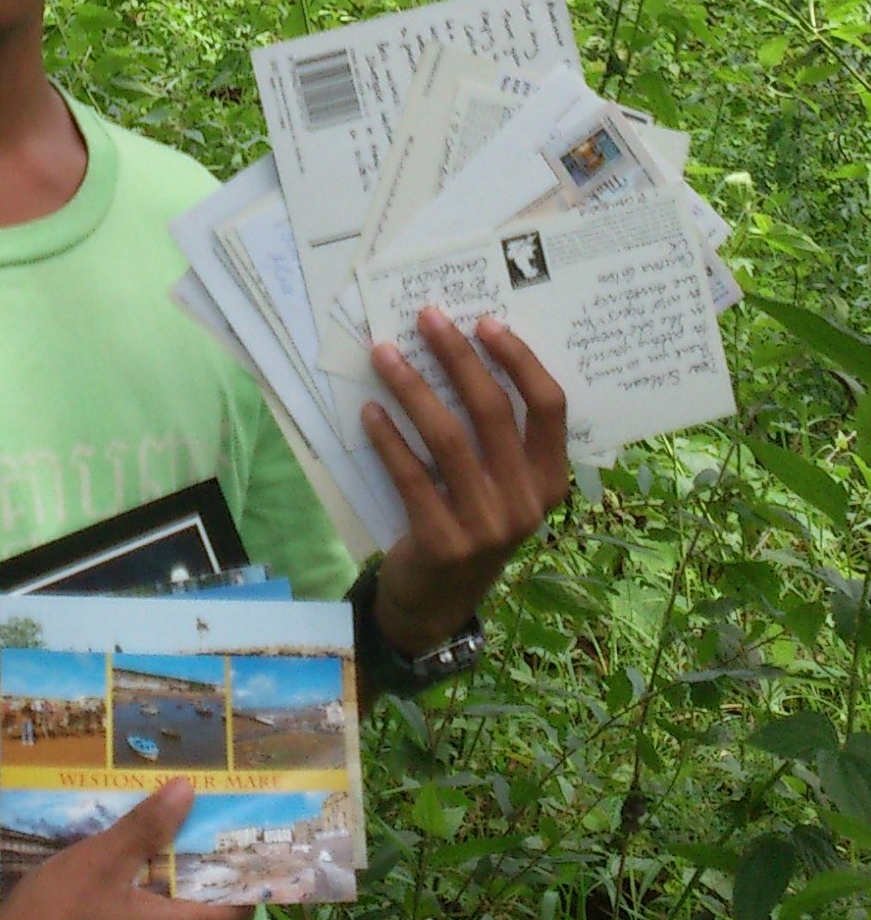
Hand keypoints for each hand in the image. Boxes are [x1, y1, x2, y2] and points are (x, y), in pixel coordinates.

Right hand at [0, 780, 252, 919]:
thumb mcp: (101, 861)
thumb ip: (147, 827)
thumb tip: (189, 791)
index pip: (238, 908)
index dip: (243, 870)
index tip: (237, 830)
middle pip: (197, 910)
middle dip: (189, 866)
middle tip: (177, 818)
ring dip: (154, 884)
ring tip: (134, 839)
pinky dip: (130, 906)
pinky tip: (101, 878)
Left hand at [363, 306, 568, 655]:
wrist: (438, 600)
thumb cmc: (469, 522)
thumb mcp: (499, 485)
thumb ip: (494, 438)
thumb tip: (460, 353)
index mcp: (550, 480)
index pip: (549, 407)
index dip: (520, 360)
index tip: (486, 322)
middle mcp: (527, 502)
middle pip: (493, 412)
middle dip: (457, 358)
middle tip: (426, 319)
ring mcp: (487, 525)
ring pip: (448, 438)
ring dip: (411, 388)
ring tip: (384, 355)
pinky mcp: (444, 541)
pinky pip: (412, 476)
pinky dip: (388, 439)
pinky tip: (369, 411)